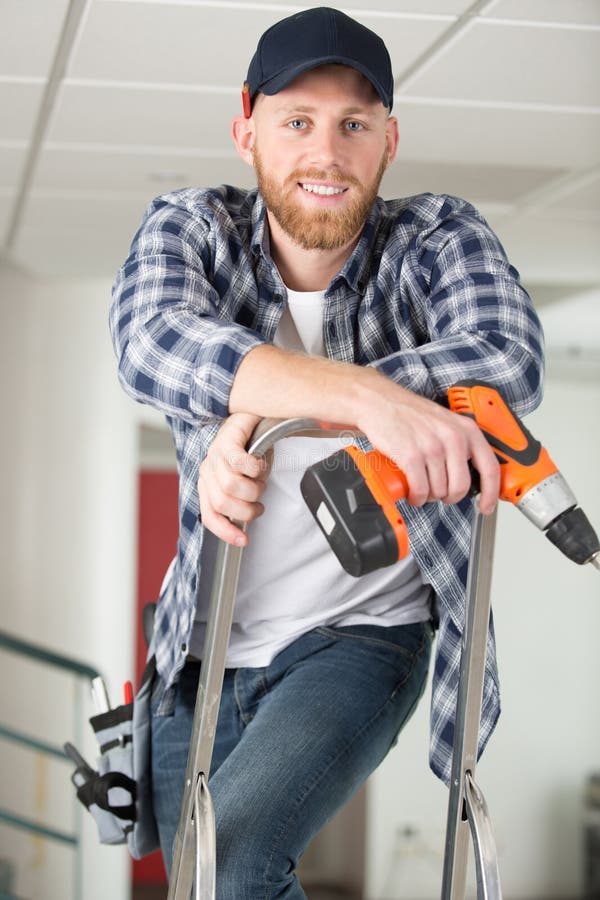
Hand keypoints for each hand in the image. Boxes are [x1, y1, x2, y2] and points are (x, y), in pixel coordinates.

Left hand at [197, 413, 270, 545]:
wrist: (251, 418)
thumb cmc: (249, 452)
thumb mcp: (242, 482)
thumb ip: (238, 501)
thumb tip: (243, 526)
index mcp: (208, 484)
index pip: (210, 516)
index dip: (226, 532)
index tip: (244, 540)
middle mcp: (208, 470)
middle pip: (222, 503)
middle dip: (247, 509)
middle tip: (258, 503)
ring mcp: (215, 454)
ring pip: (231, 486)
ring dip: (254, 488)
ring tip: (261, 480)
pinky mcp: (227, 440)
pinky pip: (240, 463)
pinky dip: (255, 469)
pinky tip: (260, 465)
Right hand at [357, 381, 500, 514]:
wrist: (380, 402)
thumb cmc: (411, 415)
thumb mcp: (446, 423)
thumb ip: (462, 445)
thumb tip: (472, 475)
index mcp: (466, 430)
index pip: (490, 468)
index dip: (490, 494)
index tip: (486, 507)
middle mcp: (453, 438)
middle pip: (461, 487)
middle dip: (449, 497)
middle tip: (439, 494)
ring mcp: (432, 447)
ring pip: (438, 491)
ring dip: (428, 496)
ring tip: (419, 485)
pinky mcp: (411, 456)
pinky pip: (420, 490)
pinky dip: (416, 497)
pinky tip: (412, 492)